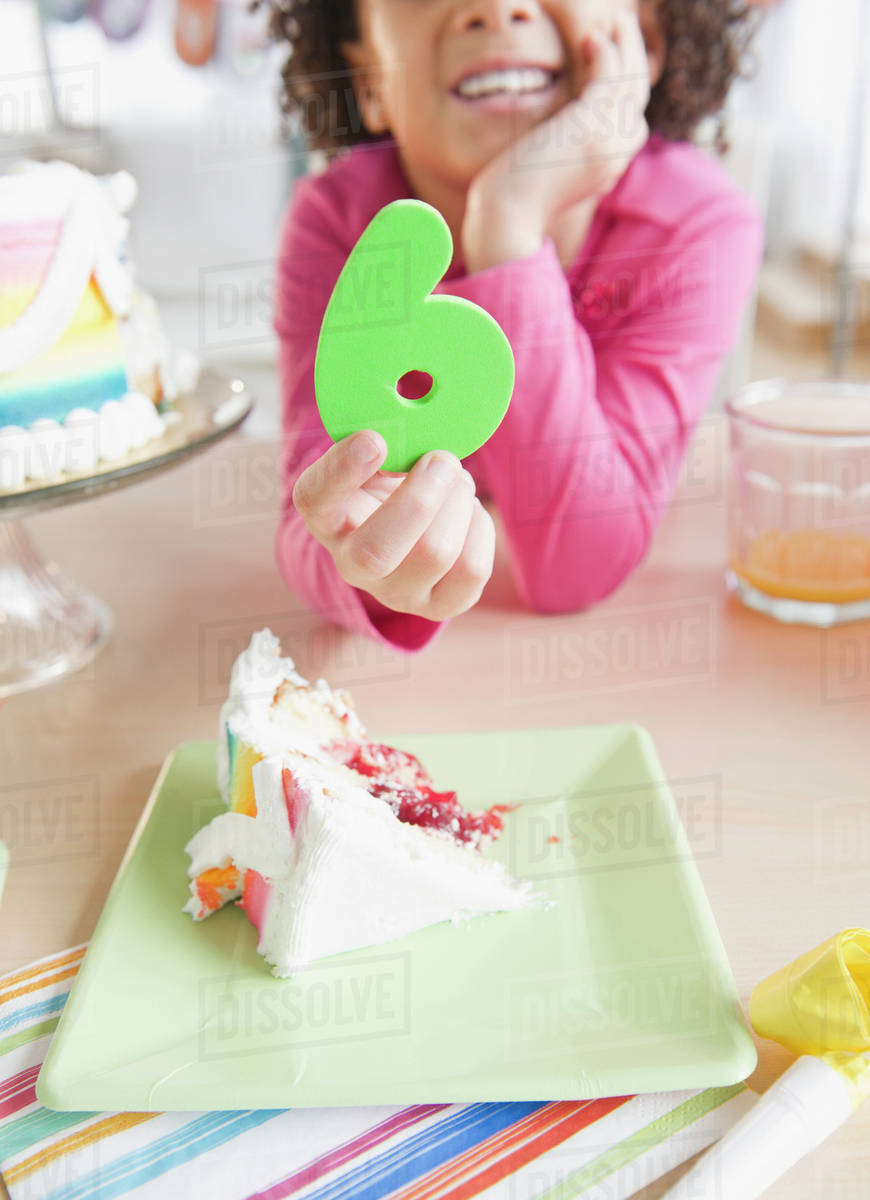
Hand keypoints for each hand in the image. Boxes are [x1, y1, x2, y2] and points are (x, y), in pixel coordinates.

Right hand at [292, 431, 494, 621]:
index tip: (373, 439)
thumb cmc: (393, 481)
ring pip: (434, 555)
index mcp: (327, 518)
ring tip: (458, 482)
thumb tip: (418, 421)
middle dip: (420, 499)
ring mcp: (395, 593)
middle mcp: (352, 565)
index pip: (314, 501)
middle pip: (376, 552)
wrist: (412, 526)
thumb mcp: (381, 456)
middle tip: (442, 459)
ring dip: (458, 503)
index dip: (341, 471)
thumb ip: (388, 440)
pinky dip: (479, 528)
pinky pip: (472, 570)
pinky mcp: (439, 606)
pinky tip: (468, 513)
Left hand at [463, 10, 650, 271]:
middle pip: (638, 97)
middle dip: (636, 58)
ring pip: (632, 81)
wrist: (508, 217)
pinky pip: (611, 76)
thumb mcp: (547, 177)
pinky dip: (606, 51)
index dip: (627, 88)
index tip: (614, 60)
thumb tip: (552, 145)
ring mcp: (608, 142)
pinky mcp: (592, 127)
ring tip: (619, 18)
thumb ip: (562, 157)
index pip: (631, 123)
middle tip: (625, 26)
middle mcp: (616, 156)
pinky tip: (591, 37)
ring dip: (628, 44)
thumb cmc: (513, 201)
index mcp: (607, 168)